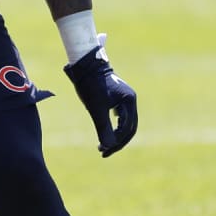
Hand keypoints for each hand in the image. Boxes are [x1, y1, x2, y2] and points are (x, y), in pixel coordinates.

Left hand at [63, 40, 137, 156]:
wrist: (85, 64)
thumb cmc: (91, 84)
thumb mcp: (96, 109)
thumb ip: (103, 128)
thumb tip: (108, 146)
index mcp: (129, 101)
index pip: (128, 129)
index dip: (116, 143)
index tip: (103, 150)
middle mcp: (131, 99)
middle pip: (130, 127)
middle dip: (117, 141)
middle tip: (104, 151)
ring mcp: (125, 98)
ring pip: (125, 122)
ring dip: (116, 134)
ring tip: (104, 145)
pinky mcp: (118, 96)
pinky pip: (120, 116)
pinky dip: (114, 126)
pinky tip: (106, 132)